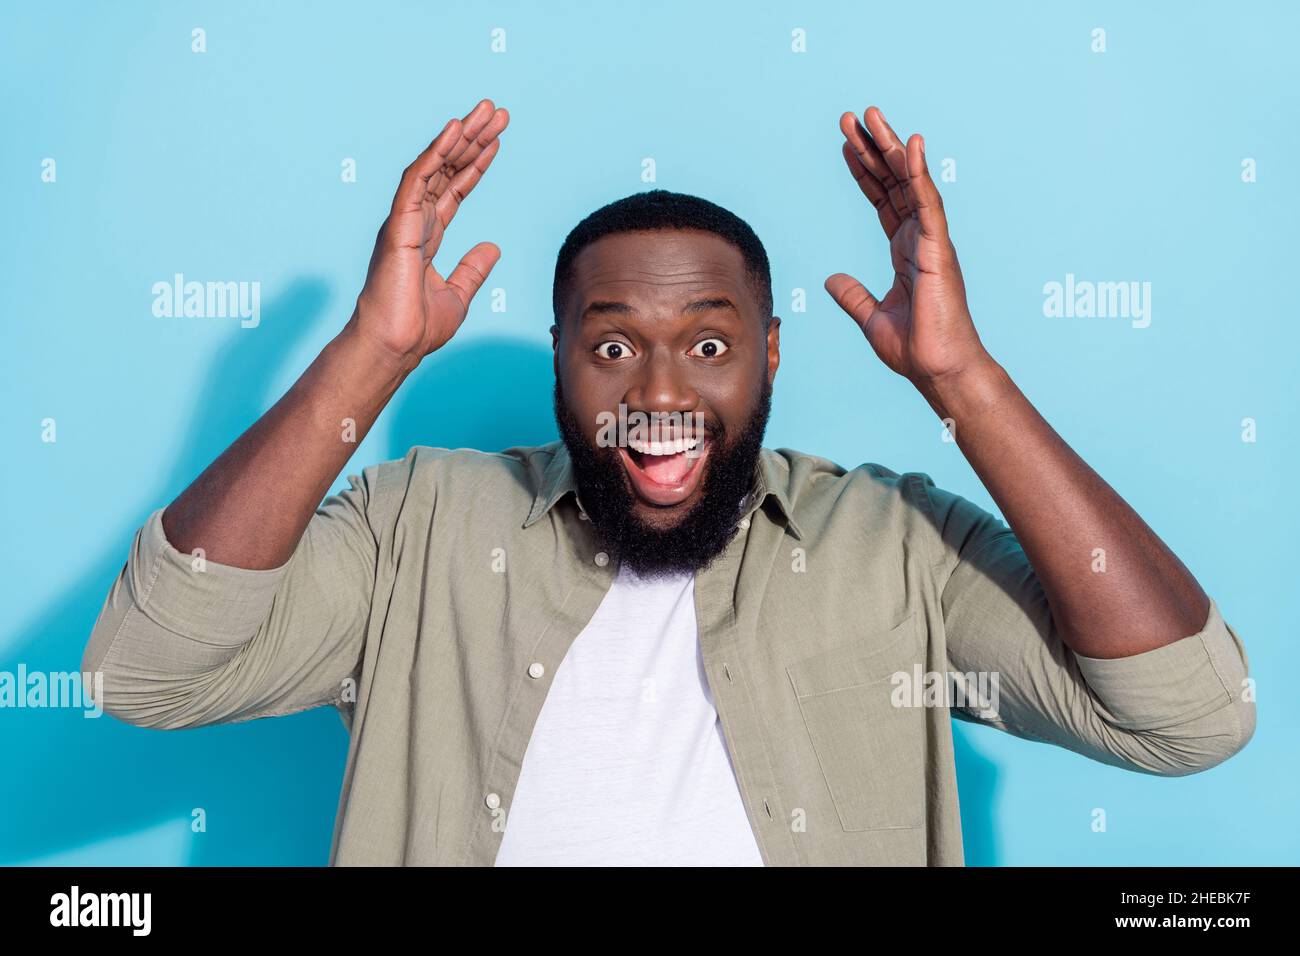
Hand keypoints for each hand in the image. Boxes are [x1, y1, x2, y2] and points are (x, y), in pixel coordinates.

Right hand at [350, 99, 508, 369]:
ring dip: (460, 137)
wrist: (395, 346)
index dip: (476, 163)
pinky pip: (417, 180)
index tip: (497, 139)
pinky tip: (455, 130)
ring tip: (486, 111)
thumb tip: (492, 248)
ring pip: (434, 166)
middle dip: (473, 140)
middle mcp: (414, 222)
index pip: (455, 189)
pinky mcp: (398, 225)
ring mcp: (404, 221)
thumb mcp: (457, 296)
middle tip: (498, 112)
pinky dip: (436, 153)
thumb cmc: (416, 328)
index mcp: (427, 236)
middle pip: (446, 170)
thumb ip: (472, 269)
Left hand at [825, 106, 989, 387]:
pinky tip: (909, 145)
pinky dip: (919, 172)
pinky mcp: (938, 249)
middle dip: (873, 149)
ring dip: (891, 148)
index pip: (882, 201)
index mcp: (905, 251)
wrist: (937, 369)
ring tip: (871, 116)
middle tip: (852, 117)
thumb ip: (852, 295)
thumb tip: (830, 279)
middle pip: (894, 182)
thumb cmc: (914, 348)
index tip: (846, 146)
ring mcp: (931, 241)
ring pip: (910, 183)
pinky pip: (928, 203)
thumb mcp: (870, 316)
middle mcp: (920, 239)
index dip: (864, 172)